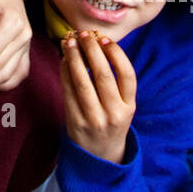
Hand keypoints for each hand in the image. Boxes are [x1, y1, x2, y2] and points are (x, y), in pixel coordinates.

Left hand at [60, 30, 135, 162]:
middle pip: (103, 75)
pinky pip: (68, 92)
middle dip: (92, 51)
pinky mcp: (76, 123)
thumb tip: (96, 44)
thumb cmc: (111, 121)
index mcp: (129, 107)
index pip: (127, 75)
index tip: (104, 39)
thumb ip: (115, 82)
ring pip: (83, 82)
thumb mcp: (123, 106)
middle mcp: (114, 114)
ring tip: (69, 42)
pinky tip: (63, 60)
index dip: (116, 54)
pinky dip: (65, 73)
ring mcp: (95, 119)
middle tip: (83, 34)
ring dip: (75, 58)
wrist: (100, 157)